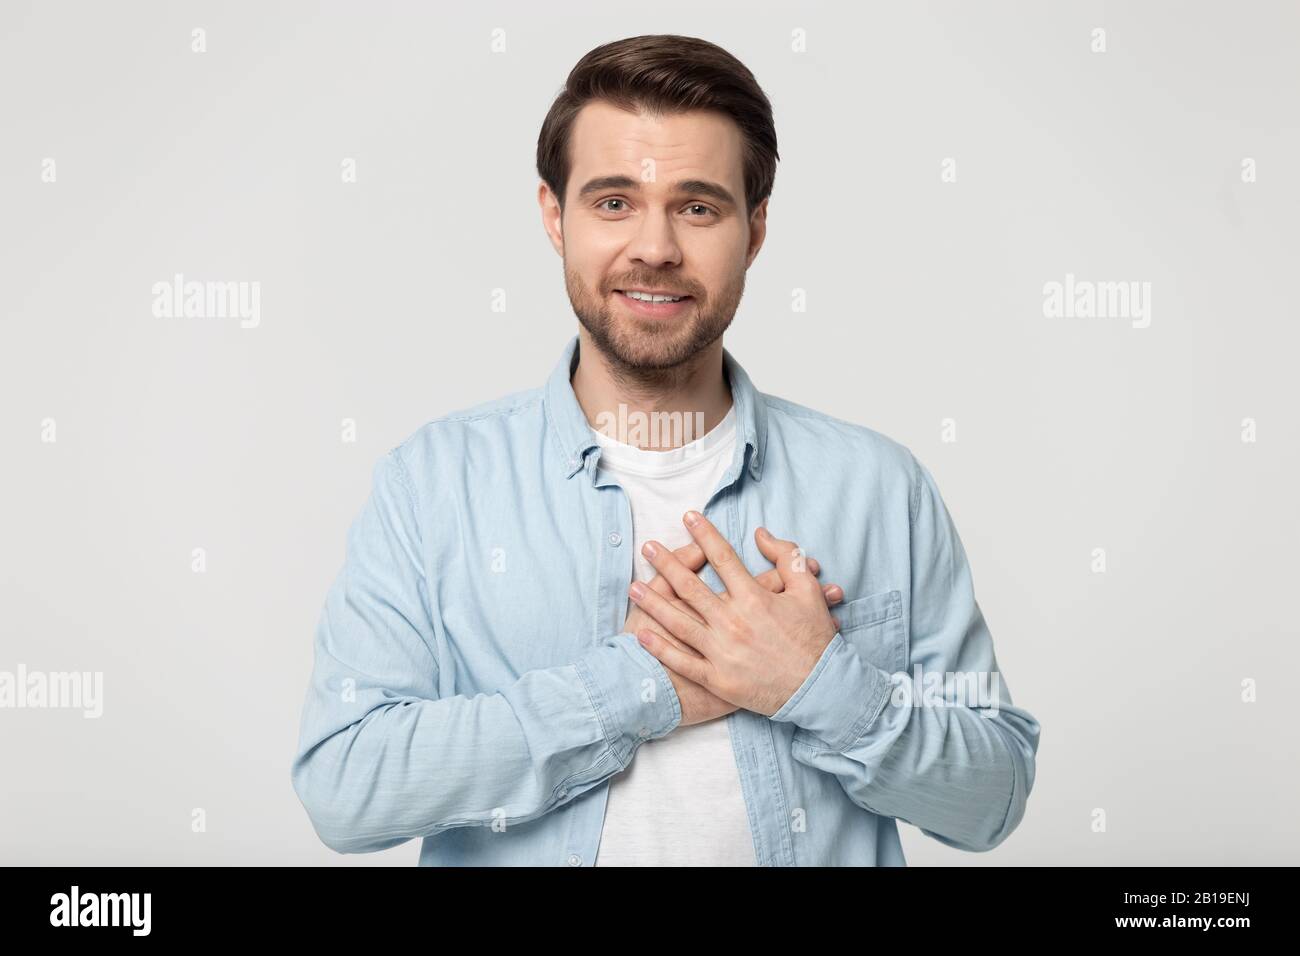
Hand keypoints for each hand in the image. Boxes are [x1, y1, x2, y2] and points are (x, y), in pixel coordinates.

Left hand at [629, 513, 839, 717]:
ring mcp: (722, 652)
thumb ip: (786, 556)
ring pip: (679, 622)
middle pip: (690, 587)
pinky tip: (642, 634)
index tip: (689, 517)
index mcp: (754, 599)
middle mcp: (733, 622)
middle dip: (666, 564)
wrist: (821, 689)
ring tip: (634, 585)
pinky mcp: (717, 679)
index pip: (722, 558)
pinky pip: (683, 661)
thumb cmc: (815, 638)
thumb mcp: (808, 589)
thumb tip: (761, 533)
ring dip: (653, 602)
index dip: (704, 534)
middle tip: (648, 547)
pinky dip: (660, 648)